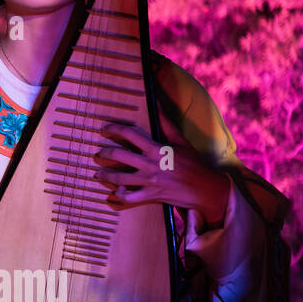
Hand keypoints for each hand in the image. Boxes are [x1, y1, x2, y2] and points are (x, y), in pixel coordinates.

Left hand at [94, 121, 229, 222]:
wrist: (206, 189)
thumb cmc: (194, 164)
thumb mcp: (181, 141)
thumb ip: (166, 123)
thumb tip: (157, 103)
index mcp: (157, 149)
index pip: (130, 134)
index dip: (114, 129)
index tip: (104, 129)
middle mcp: (150, 165)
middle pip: (119, 156)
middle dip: (104, 153)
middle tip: (97, 153)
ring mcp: (149, 181)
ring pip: (119, 178)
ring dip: (105, 176)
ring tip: (98, 173)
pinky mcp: (151, 196)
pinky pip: (130, 198)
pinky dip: (120, 196)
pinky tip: (115, 192)